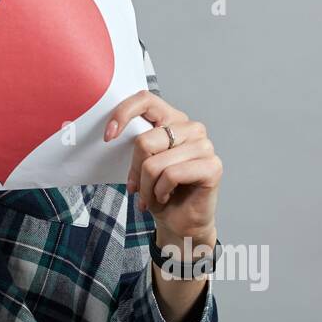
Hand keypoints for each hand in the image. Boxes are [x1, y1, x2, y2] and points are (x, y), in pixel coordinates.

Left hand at [103, 90, 221, 247]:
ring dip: (146, 187)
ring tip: (151, 196)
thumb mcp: (140, 163)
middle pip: (144, 141)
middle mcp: (191, 128)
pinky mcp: (212, 166)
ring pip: (155, 163)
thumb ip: (134, 144)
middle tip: (135, 187)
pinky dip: (160, 191)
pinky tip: (165, 196)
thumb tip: (111, 134)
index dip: (123, 113)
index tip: (108, 136)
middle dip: (134, 170)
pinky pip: (171, 175)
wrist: (180, 222)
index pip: (145, 99)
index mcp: (172, 120)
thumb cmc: (159, 191)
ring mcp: (204, 146)